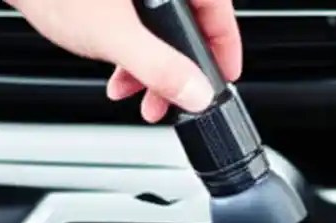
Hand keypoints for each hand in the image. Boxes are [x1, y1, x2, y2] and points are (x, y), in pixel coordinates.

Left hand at [6, 0, 241, 122]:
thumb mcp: (116, 36)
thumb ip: (160, 67)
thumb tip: (196, 93)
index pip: (217, 10)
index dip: (223, 49)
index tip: (223, 81)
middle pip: (188, 22)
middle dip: (176, 68)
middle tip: (168, 100)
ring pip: (160, 27)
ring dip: (149, 66)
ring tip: (132, 92)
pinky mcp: (112, 0)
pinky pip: (136, 24)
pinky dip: (130, 51)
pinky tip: (117, 73)